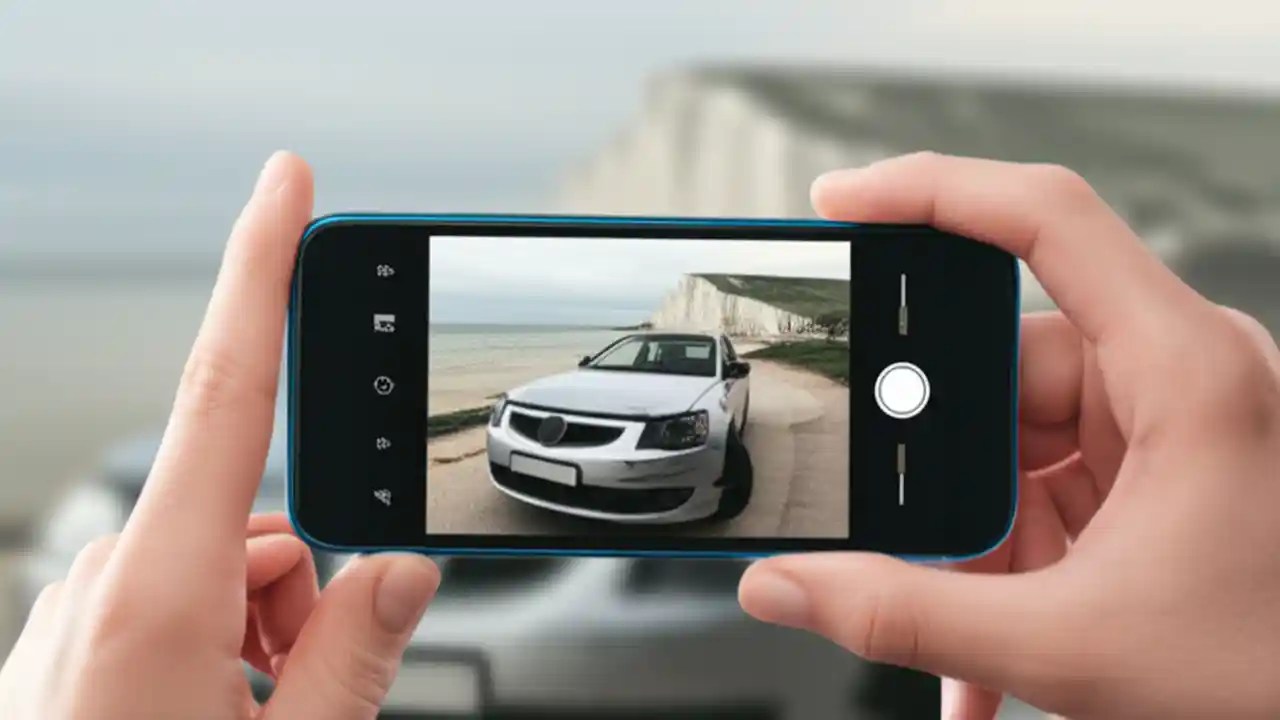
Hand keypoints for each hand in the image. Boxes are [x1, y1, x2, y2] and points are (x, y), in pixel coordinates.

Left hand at [0, 153, 440, 719]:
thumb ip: (355, 649)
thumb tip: (398, 568)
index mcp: (157, 595)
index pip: (224, 387)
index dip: (260, 272)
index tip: (287, 187)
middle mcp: (108, 587)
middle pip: (253, 513)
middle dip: (311, 572)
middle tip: (315, 680)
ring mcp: (84, 621)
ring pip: (223, 570)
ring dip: (273, 625)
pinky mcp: (78, 652)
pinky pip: (176, 606)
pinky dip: (228, 646)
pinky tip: (229, 719)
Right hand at [738, 152, 1279, 718]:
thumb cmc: (1275, 676)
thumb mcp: (1071, 647)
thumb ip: (908, 615)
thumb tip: (792, 583)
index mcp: (1181, 368)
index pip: (1044, 220)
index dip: (932, 191)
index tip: (842, 201)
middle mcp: (1170, 377)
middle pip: (996, 367)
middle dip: (937, 466)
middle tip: (902, 531)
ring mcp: (1156, 427)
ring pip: (1009, 444)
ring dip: (972, 541)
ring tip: (967, 628)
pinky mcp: (1143, 476)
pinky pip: (1038, 491)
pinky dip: (1002, 562)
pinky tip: (987, 640)